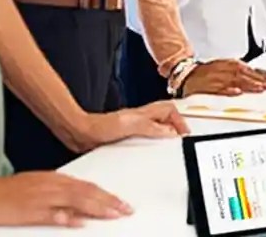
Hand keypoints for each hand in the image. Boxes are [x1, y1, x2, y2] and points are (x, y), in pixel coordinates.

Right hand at [0, 172, 132, 227]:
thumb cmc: (3, 193)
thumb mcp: (35, 188)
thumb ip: (57, 198)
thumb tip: (77, 210)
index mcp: (52, 179)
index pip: (86, 186)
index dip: (106, 195)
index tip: (122, 203)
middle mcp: (49, 185)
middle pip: (86, 192)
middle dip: (109, 202)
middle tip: (126, 210)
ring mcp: (38, 197)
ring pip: (74, 200)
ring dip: (96, 207)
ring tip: (113, 214)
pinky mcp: (26, 211)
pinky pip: (48, 214)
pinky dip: (63, 217)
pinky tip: (76, 221)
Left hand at [69, 101, 188, 152]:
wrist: (81, 134)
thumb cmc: (101, 127)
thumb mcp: (130, 125)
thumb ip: (152, 127)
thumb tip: (170, 132)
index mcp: (144, 113)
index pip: (169, 110)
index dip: (180, 120)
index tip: (184, 134)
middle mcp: (140, 119)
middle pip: (165, 118)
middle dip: (176, 126)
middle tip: (181, 139)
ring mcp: (133, 128)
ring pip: (155, 128)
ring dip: (164, 136)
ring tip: (170, 146)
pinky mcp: (125, 138)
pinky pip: (144, 139)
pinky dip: (151, 145)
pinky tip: (149, 155)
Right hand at [182, 60, 265, 95]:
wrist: (187, 74)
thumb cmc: (208, 72)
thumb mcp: (226, 67)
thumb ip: (242, 73)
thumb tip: (260, 77)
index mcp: (229, 64)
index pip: (248, 68)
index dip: (261, 74)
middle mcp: (224, 70)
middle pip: (243, 74)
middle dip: (257, 80)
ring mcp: (216, 78)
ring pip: (234, 80)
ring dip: (247, 84)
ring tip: (258, 89)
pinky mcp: (208, 87)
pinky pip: (218, 88)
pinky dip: (227, 90)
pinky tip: (236, 92)